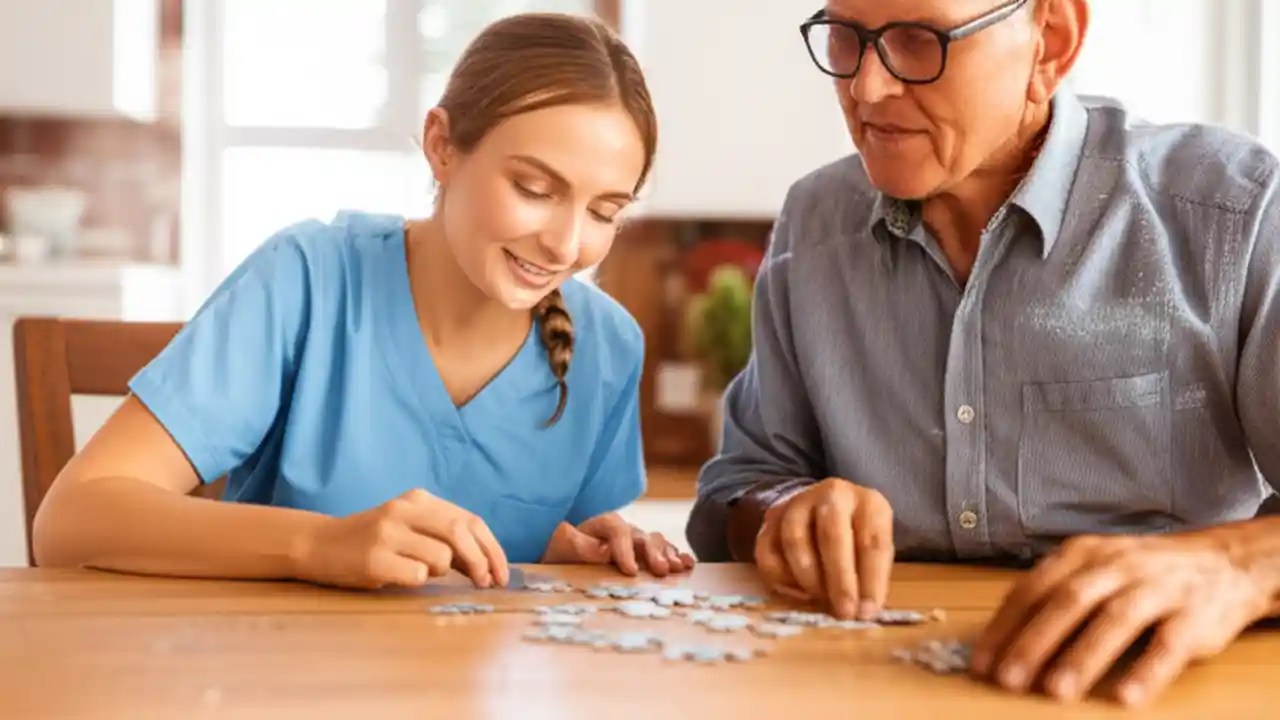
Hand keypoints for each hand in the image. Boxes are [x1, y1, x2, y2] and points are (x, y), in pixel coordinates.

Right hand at [295, 489, 508, 589]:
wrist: (320, 544)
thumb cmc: (375, 541)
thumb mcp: (412, 528)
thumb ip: (445, 538)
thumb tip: (489, 564)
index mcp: (419, 499)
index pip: (470, 520)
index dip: (492, 549)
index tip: (503, 574)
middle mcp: (404, 509)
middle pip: (461, 533)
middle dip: (481, 562)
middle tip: (486, 584)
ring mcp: (388, 533)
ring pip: (441, 557)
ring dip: (442, 572)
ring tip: (421, 571)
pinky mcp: (374, 559)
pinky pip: (416, 575)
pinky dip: (417, 580)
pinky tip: (399, 576)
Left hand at [540, 513, 695, 576]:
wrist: (560, 559)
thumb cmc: (558, 554)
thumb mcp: (559, 550)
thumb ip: (577, 546)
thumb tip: (601, 549)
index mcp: (600, 524)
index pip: (616, 529)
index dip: (625, 549)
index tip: (630, 571)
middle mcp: (622, 531)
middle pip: (641, 535)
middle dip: (652, 552)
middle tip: (661, 570)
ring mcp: (635, 541)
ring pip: (656, 542)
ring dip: (667, 554)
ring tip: (676, 568)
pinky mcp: (643, 555)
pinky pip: (663, 552)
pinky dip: (676, 556)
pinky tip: (688, 565)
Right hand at [753, 478, 893, 619]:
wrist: (822, 508)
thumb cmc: (857, 536)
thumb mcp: (875, 548)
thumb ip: (870, 575)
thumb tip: (862, 610)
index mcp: (868, 502)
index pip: (872, 541)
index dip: (871, 579)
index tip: (867, 611)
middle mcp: (832, 495)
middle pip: (831, 535)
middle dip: (838, 580)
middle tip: (843, 612)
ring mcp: (797, 503)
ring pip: (794, 541)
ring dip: (808, 579)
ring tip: (820, 599)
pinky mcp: (771, 519)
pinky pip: (768, 553)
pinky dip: (782, 579)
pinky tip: (799, 592)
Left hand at [971, 532, 1272, 706]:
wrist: (1224, 562)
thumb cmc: (1140, 573)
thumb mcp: (1092, 567)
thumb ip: (1052, 593)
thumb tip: (1001, 639)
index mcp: (1082, 555)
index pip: (1033, 589)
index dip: (1005, 627)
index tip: (982, 662)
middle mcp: (1117, 565)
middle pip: (1068, 602)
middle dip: (1033, 643)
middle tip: (1008, 681)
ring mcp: (1157, 587)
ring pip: (1115, 619)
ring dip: (1082, 656)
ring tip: (1055, 692)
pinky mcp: (1195, 615)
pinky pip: (1168, 644)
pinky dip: (1146, 671)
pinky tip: (1125, 698)